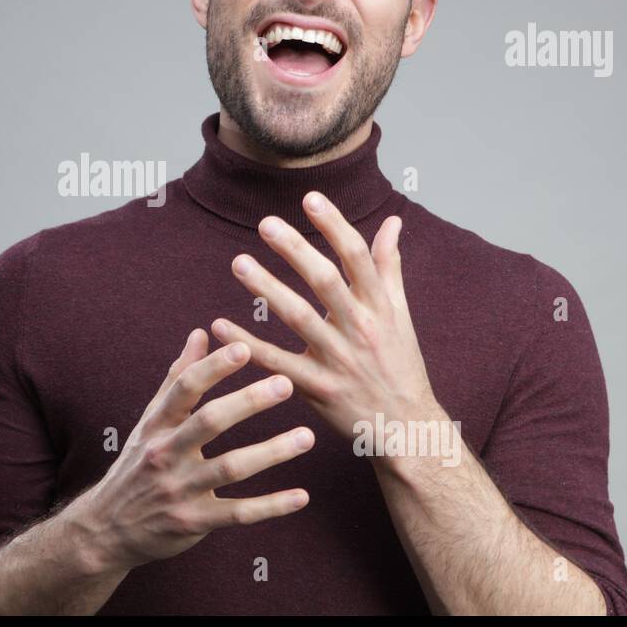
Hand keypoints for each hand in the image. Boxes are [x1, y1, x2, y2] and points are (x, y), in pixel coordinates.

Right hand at [78, 328, 314, 573]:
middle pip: (210, 422)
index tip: (245, 347)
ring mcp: (179, 489)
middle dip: (249, 401)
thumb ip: (178, 377)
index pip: (185, 388)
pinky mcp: (194, 522)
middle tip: (286, 384)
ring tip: (307, 437)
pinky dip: (271, 506)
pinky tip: (302, 497)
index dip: (214, 367)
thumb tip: (201, 333)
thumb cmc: (136, 465)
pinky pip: (238, 513)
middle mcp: (165, 453)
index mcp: (156, 424)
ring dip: (271, 452)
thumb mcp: (150, 421)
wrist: (107, 528)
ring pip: (230, 467)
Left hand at [211, 191, 442, 441]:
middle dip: (296, 251)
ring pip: (298, 319)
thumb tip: (392, 222)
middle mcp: (361, 329)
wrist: (407, 428)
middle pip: (326, 282)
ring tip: (238, 263)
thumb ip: (390, 266)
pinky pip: (276, 363)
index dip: (335, 225)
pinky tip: (219, 324)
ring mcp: (339, 360)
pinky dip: (247, 344)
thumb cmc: (400, 364)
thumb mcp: (401, 314)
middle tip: (265, 224)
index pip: (357, 257)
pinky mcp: (317, 389)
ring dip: (266, 290)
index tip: (310, 198)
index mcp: (380, 307)